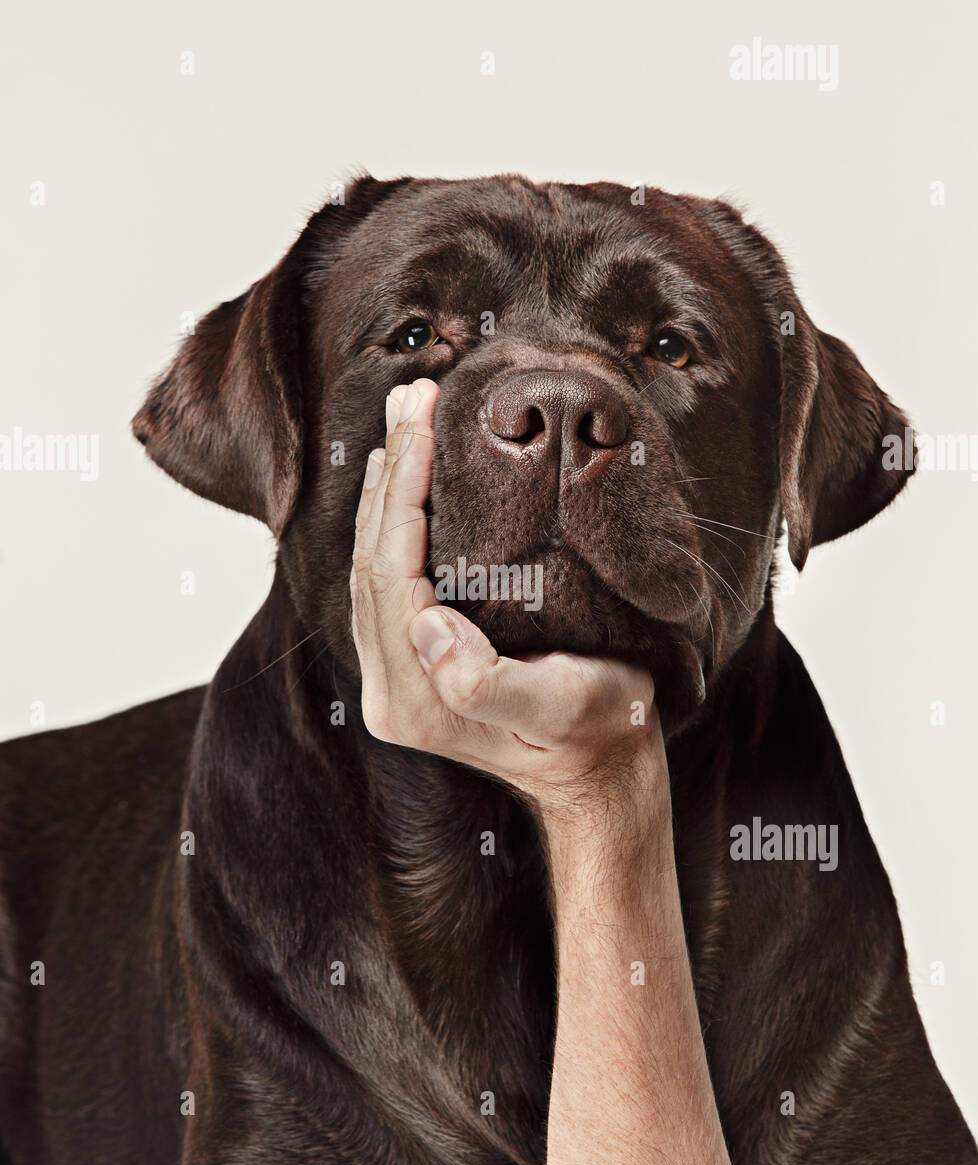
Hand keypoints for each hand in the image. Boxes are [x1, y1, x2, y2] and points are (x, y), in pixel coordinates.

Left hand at [350, 378, 665, 834]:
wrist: (603, 766)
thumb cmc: (601, 727)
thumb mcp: (563, 707)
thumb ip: (485, 682)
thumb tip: (425, 626)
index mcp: (417, 699)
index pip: (393, 574)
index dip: (404, 494)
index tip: (424, 425)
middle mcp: (391, 690)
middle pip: (373, 562)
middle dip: (391, 473)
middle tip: (412, 397)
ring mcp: (395, 678)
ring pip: (372, 564)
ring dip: (387, 487)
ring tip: (405, 417)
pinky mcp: (409, 663)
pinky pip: (386, 577)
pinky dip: (393, 518)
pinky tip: (403, 475)